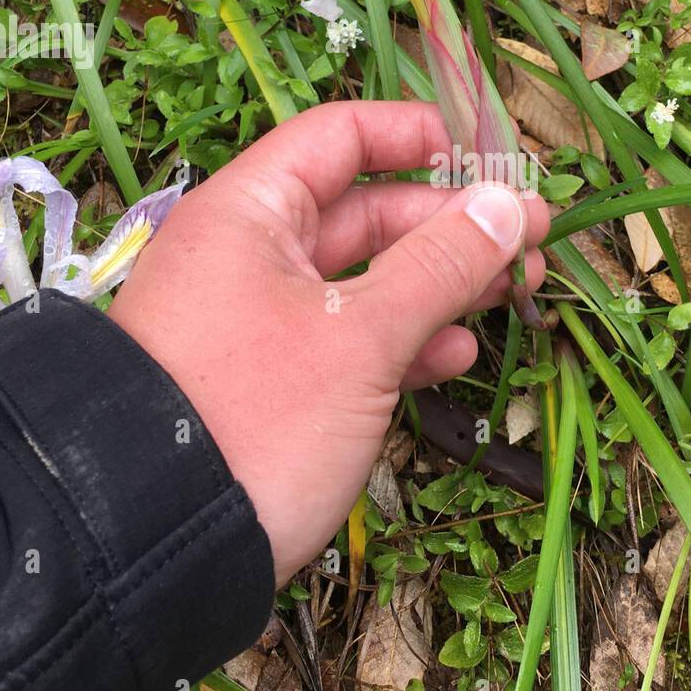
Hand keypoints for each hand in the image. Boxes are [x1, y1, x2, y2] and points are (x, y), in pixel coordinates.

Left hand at [108, 101, 548, 585]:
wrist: (158, 554)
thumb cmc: (255, 420)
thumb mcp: (360, 336)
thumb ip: (439, 265)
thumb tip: (510, 205)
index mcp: (249, 215)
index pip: (339, 137)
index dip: (415, 136)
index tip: (485, 155)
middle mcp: (249, 257)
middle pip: (365, 211)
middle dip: (452, 224)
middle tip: (532, 240)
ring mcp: (259, 322)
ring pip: (365, 281)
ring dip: (441, 285)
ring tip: (516, 293)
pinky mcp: (272, 383)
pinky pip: (348, 340)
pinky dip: (403, 342)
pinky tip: (455, 356)